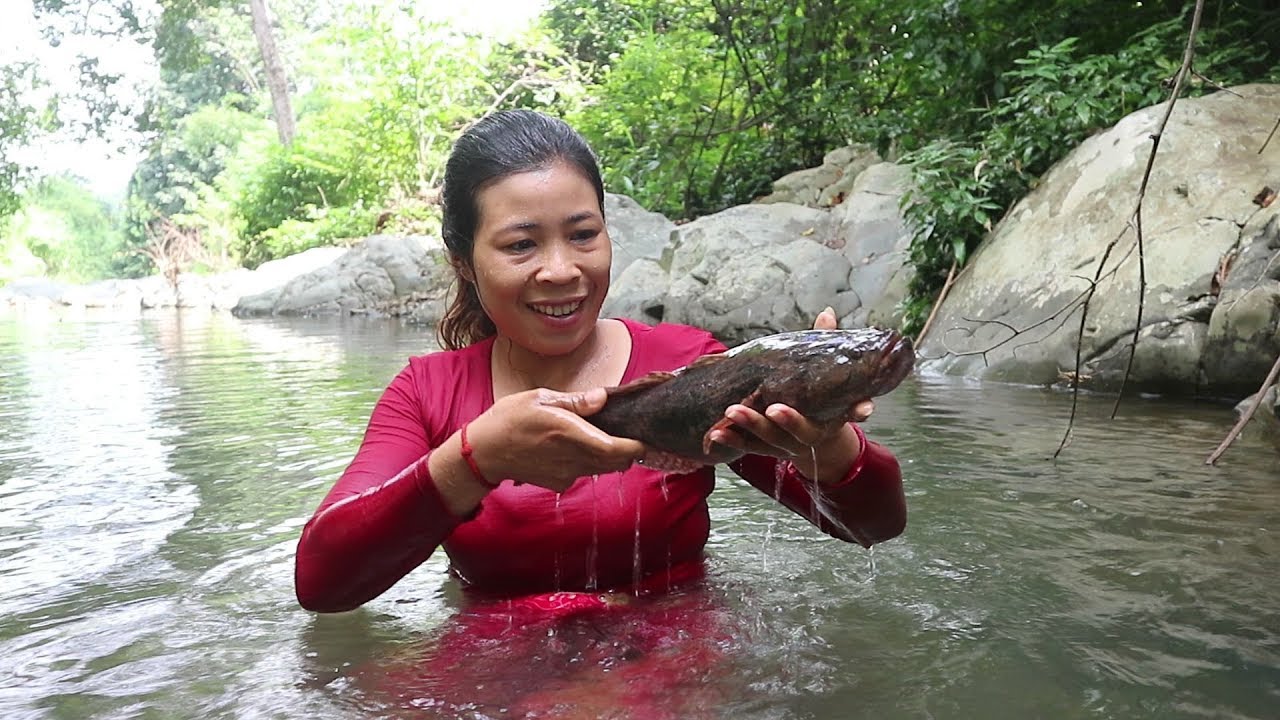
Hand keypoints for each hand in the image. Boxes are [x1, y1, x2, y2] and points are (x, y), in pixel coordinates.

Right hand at [468, 388, 646, 491]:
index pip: (614, 448)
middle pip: (615, 461)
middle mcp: (571, 457)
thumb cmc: (508, 420)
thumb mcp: (539, 398)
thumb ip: (574, 402)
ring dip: (610, 455)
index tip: (647, 439)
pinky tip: (578, 446)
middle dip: (628, 450)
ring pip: (602, 467)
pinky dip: (589, 461)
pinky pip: (584, 472)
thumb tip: (602, 397)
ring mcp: (566, 473)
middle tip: (631, 433)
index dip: (636, 447)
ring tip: (606, 436)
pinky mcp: (559, 482)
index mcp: (568, 433)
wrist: (483, 453)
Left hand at [705, 305, 870, 480]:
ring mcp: (784, 444)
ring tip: (732, 411)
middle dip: (786, 422)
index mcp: (830, 418)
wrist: (805, 432)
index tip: (864, 409)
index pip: (846, 415)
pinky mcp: (762, 447)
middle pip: (799, 432)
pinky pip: (746, 446)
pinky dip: (731, 440)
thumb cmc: (814, 397)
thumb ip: (824, 344)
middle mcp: (808, 436)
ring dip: (750, 426)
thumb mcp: (821, 374)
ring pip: (768, 440)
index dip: (855, 412)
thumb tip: (827, 312)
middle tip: (772, 409)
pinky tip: (716, 433)